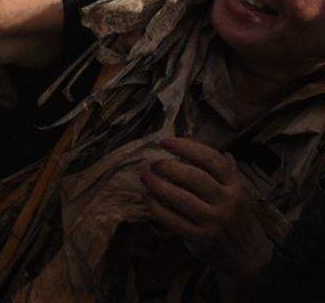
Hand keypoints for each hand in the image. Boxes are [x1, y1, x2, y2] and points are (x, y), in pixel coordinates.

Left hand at [142, 138, 276, 281]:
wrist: (248, 253)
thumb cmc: (233, 214)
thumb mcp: (232, 190)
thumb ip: (211, 171)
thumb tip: (181, 141)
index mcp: (236, 186)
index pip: (212, 159)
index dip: (187, 147)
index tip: (165, 142)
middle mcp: (228, 202)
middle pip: (195, 177)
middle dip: (169, 167)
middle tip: (154, 164)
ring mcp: (216, 222)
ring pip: (182, 199)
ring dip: (159, 185)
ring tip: (146, 177)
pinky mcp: (202, 239)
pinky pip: (174, 221)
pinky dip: (157, 207)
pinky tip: (147, 197)